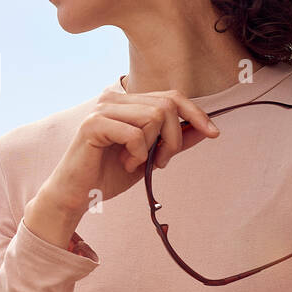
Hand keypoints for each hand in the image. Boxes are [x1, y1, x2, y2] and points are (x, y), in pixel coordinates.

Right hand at [39, 87, 220, 216]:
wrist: (78, 195)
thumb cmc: (109, 174)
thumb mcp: (151, 156)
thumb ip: (174, 140)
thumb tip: (205, 129)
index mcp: (126, 101)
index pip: (171, 96)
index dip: (196, 113)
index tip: (213, 133)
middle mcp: (114, 98)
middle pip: (167, 105)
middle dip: (174, 138)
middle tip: (160, 162)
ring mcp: (102, 109)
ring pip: (153, 116)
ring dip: (153, 147)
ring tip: (136, 163)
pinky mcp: (93, 124)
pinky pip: (135, 134)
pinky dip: (138, 153)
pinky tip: (125, 163)